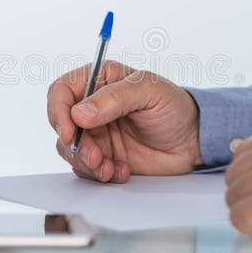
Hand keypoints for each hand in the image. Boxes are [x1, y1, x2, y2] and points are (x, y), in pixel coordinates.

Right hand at [47, 61, 201, 182]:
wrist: (193, 142)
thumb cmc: (175, 108)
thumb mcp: (150, 92)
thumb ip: (115, 98)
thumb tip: (79, 113)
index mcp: (100, 79)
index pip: (61, 90)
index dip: (58, 111)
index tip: (70, 133)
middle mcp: (92, 106)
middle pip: (62, 124)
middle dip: (76, 145)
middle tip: (97, 158)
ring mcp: (95, 132)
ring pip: (69, 149)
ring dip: (87, 163)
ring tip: (111, 168)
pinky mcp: (102, 155)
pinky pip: (85, 167)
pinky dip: (99, 173)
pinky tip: (121, 171)